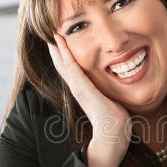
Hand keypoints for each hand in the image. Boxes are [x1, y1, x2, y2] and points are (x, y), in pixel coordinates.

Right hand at [48, 34, 130, 166]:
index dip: (64, 56)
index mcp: (83, 90)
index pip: (70, 69)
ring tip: (53, 34)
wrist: (113, 133)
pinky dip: (64, 54)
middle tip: (51, 33)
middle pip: (62, 65)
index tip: (61, 41)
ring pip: (64, 64)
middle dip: (57, 49)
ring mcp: (78, 88)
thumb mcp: (110, 100)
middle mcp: (77, 88)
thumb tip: (116, 88)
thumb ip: (108, 92)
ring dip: (57, 48)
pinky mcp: (83, 88)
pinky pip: (72, 67)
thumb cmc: (115, 119)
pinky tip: (59, 43)